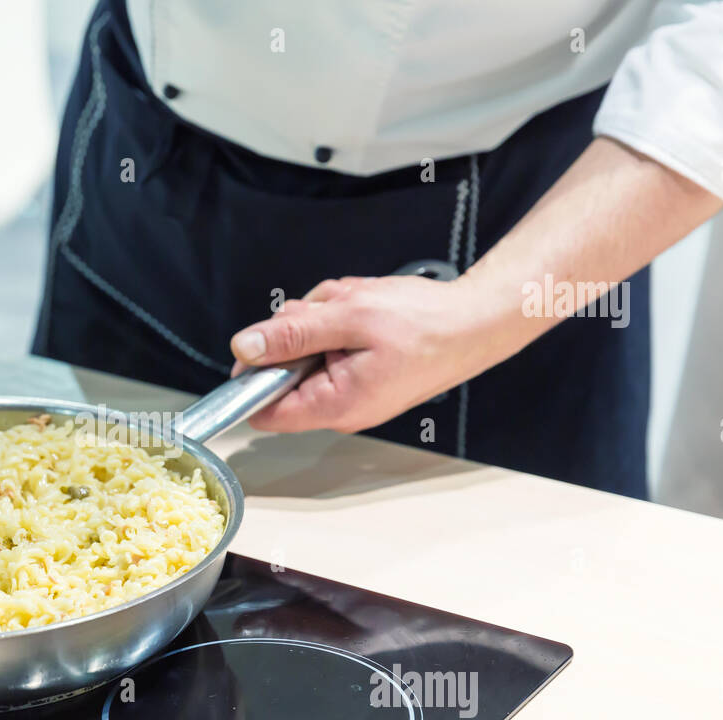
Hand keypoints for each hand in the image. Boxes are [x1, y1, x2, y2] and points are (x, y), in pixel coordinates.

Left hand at [229, 275, 517, 433]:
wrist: (476, 322)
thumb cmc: (426, 323)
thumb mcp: (350, 317)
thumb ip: (292, 334)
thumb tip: (246, 348)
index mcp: (335, 404)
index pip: (264, 410)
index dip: (252, 376)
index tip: (260, 341)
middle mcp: (340, 408)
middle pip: (285, 373)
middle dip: (297, 331)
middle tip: (330, 309)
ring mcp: (351, 393)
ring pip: (307, 352)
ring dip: (322, 320)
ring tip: (356, 306)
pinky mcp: (360, 377)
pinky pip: (330, 347)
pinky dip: (340, 322)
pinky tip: (365, 312)